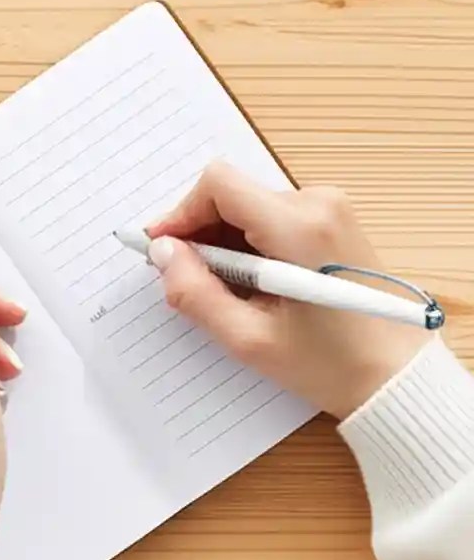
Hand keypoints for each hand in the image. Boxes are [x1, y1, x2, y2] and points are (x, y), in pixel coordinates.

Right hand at [146, 161, 430, 418]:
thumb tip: (162, 254)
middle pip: (232, 196)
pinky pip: (272, 217)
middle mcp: (318, 204)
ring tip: (230, 292)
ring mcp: (331, 210)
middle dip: (201, 234)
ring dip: (226, 242)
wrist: (397, 376)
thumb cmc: (330, 364)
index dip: (181, 213)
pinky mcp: (335, 221)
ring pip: (249, 207)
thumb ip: (194, 292)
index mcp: (298, 227)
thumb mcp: (248, 339)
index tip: (163, 249)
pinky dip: (250, 244)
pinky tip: (255, 285)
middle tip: (191, 281)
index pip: (218, 184)